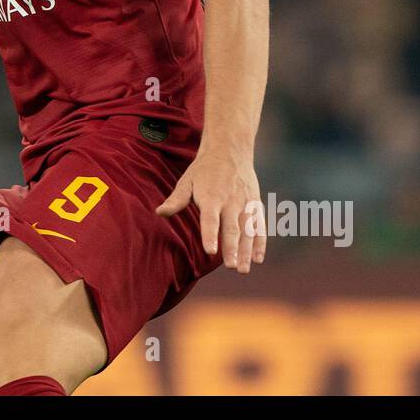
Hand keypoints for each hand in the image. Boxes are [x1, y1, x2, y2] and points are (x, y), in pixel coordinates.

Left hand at [157, 150, 264, 271]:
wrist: (230, 149)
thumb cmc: (204, 169)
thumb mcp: (187, 181)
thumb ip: (176, 199)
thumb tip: (159, 212)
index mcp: (211, 196)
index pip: (210, 218)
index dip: (210, 234)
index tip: (211, 251)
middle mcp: (230, 201)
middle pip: (232, 227)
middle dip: (232, 248)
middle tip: (231, 267)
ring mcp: (245, 203)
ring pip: (248, 230)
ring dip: (247, 250)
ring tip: (243, 270)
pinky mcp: (255, 204)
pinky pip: (260, 225)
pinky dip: (260, 243)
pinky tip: (258, 259)